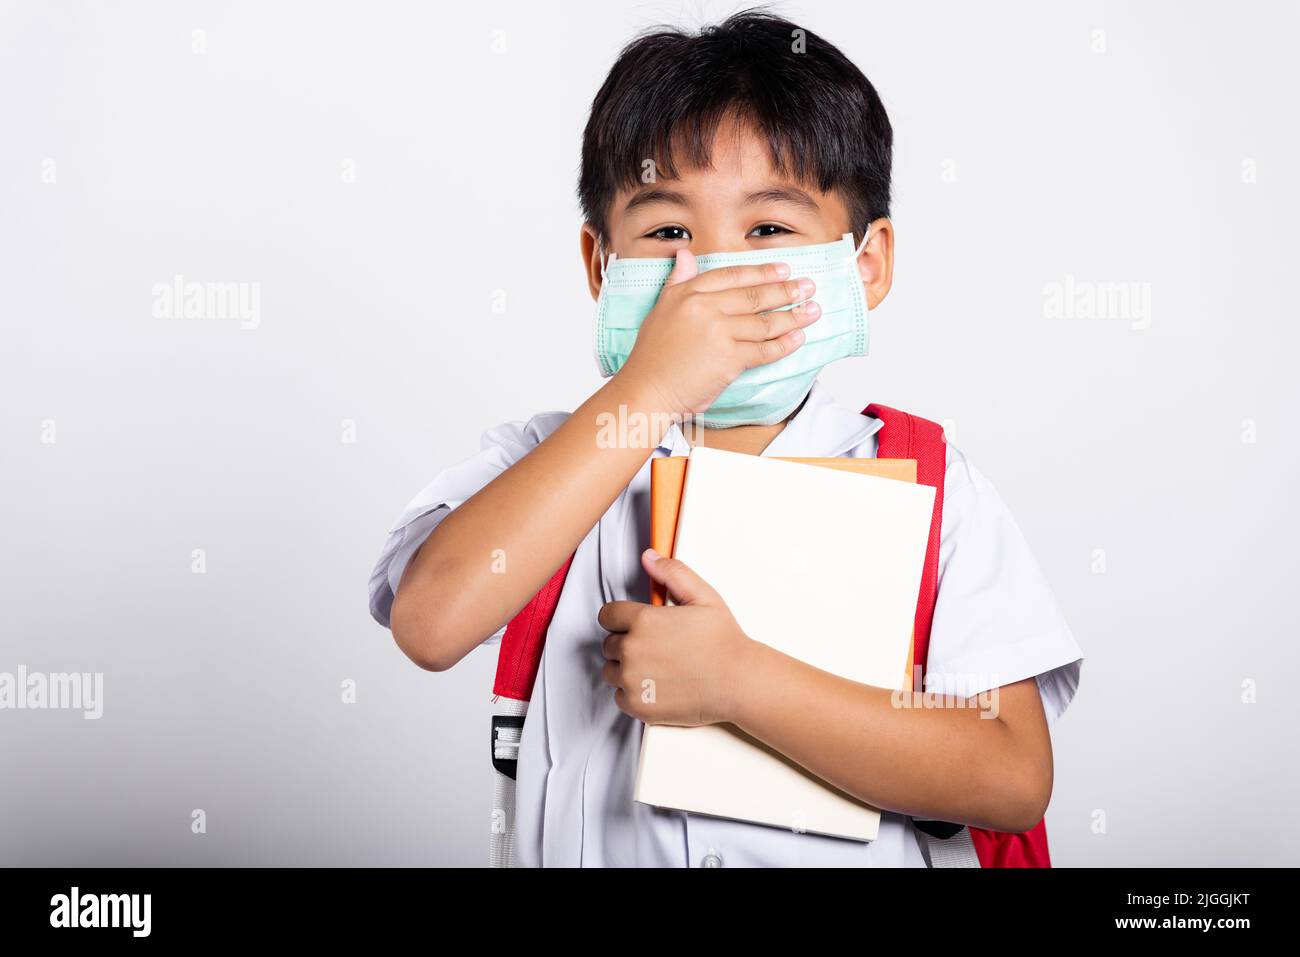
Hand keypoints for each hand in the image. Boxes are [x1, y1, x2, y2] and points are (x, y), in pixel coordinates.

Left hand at [598, 549, 753, 725]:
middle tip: (656, 647)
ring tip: (656, 667)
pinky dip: (633, 693)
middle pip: (609, 644)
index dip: (622, 619)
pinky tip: (657, 686)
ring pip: (611, 671)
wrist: (739, 682)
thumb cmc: (724, 640)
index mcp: (643, 621)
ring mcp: (633, 681)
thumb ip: (672, 573)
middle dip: (626, 643)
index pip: (607, 616)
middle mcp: (632, 650)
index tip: (637, 625)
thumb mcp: (703, 597)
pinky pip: (619, 696)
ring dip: (626, 669)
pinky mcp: (638, 706)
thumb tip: (648, 557)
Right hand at [616, 253, 820, 417]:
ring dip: (793, 316)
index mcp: (688, 293)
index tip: (783, 269)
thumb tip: (685, 254)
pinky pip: (764, 349)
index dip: (762, 272)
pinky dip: (784, 344)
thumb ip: (678, 281)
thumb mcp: (661, 309)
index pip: (733, 276)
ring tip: (812, 311)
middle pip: (754, 296)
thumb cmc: (652, 356)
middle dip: (786, 290)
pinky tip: (798, 338)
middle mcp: (704, 308)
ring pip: (764, 322)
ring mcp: (718, 332)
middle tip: (808, 286)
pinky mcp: (729, 359)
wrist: (646, 390)